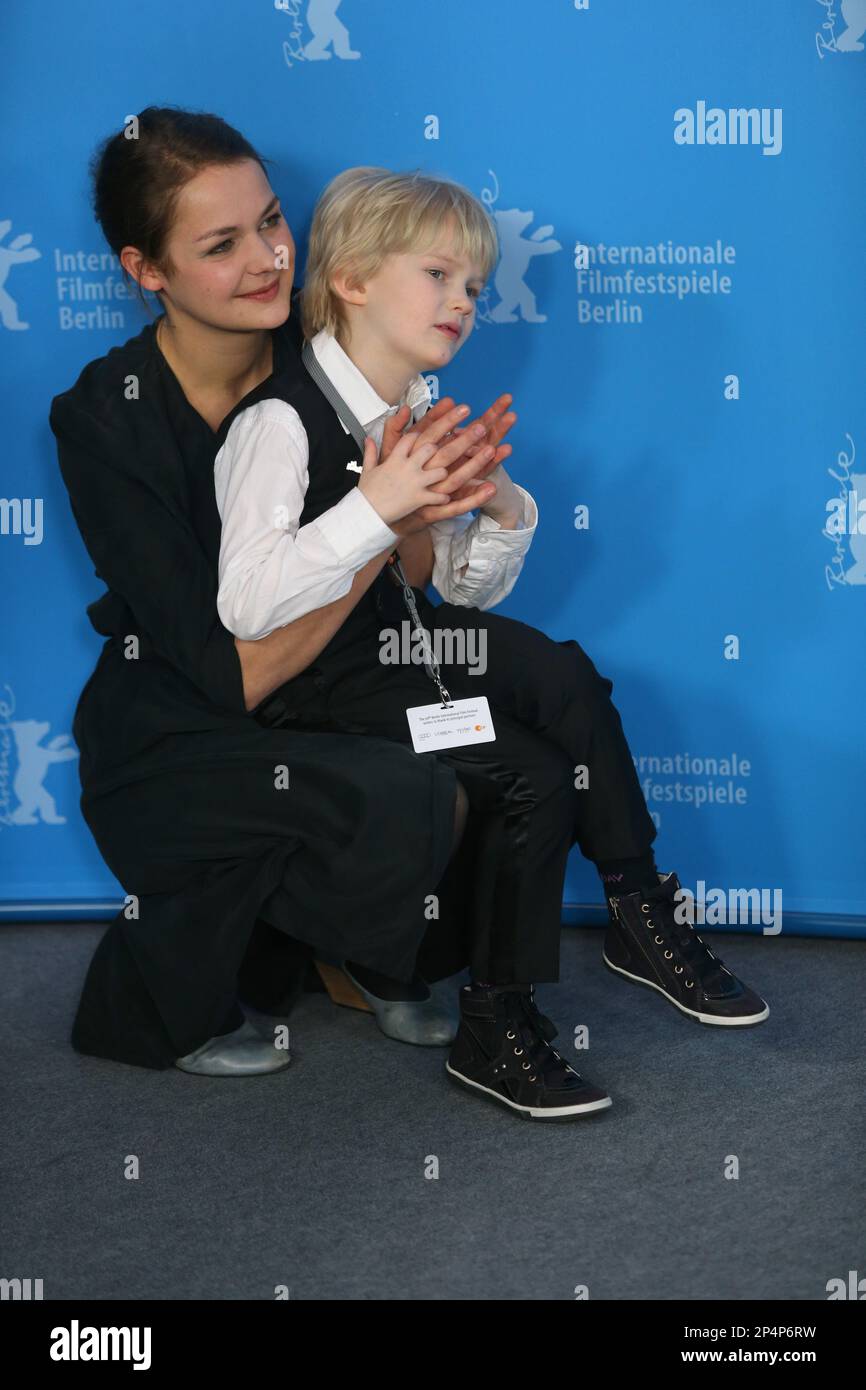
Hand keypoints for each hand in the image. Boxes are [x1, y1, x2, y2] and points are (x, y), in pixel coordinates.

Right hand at [377, 400, 499, 537]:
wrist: (364, 516)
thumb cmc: (368, 493)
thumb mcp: (369, 467)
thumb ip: (377, 446)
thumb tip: (379, 429)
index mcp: (398, 456)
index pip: (421, 433)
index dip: (439, 418)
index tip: (453, 405)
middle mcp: (408, 467)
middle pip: (439, 448)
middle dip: (459, 435)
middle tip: (479, 424)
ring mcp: (415, 485)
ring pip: (447, 470)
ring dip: (470, 461)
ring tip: (489, 450)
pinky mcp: (420, 503)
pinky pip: (444, 497)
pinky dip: (463, 494)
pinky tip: (483, 487)